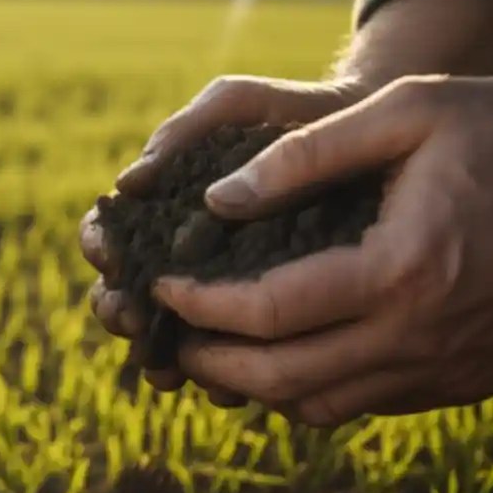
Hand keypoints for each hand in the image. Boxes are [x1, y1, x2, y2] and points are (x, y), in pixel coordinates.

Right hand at [82, 74, 368, 396]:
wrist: (389, 142)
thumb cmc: (303, 114)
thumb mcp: (241, 106)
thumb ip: (184, 131)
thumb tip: (129, 183)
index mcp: (165, 206)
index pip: (111, 232)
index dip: (102, 246)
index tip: (113, 256)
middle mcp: (186, 258)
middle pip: (126, 297)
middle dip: (120, 311)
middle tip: (133, 317)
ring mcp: (225, 298)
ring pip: (172, 343)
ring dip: (161, 359)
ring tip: (172, 367)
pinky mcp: (270, 331)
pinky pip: (235, 368)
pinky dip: (224, 380)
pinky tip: (230, 385)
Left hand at [155, 75, 492, 426]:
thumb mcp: (412, 113)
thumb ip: (308, 154)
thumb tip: (220, 199)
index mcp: (401, 272)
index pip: (267, 312)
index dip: (201, 305)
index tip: (163, 287)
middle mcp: (419, 337)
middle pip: (281, 378)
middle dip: (212, 364)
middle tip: (173, 339)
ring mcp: (445, 369)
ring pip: (321, 406)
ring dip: (257, 387)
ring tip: (217, 353)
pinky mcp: (464, 382)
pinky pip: (367, 405)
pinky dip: (313, 390)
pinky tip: (289, 356)